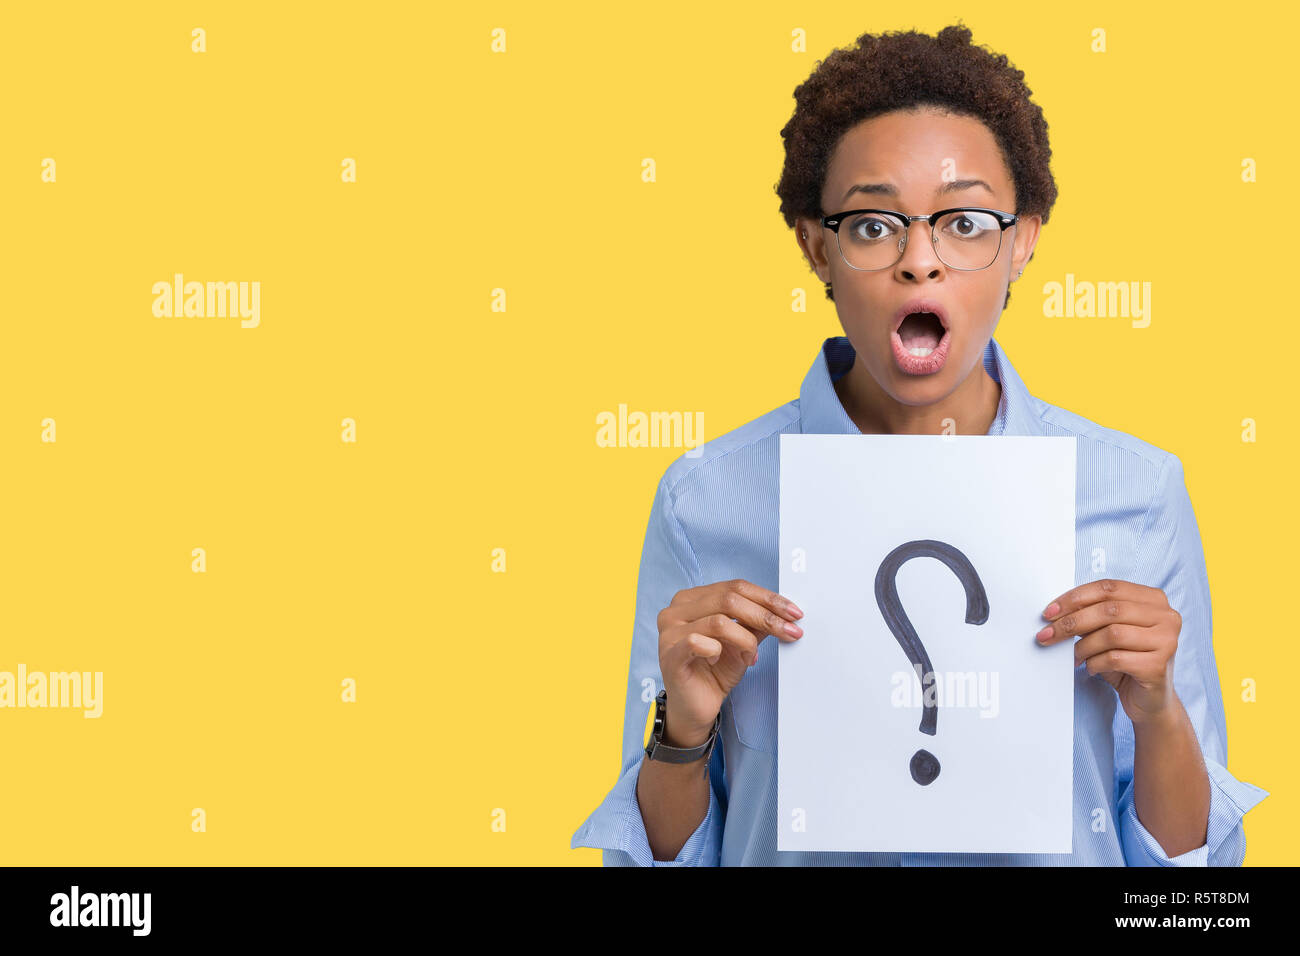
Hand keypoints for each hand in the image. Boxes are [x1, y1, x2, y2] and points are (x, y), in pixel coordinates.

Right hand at [656, 579, 803, 745]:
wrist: (695, 707)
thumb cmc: (715, 671)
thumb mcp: (742, 641)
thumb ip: (756, 622)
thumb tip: (785, 611)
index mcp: (692, 599)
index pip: (734, 586)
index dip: (767, 598)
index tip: (794, 613)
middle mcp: (676, 610)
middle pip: (729, 599)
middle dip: (766, 616)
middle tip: (790, 631)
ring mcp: (669, 631)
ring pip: (719, 621)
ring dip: (745, 640)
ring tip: (751, 656)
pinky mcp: (670, 654)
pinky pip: (699, 642)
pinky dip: (718, 651)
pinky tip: (720, 660)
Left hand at [1035, 578, 1180, 724]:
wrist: (1150, 700)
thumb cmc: (1127, 660)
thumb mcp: (1108, 632)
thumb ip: (1091, 616)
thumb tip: (1055, 612)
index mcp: (1153, 599)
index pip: (1108, 588)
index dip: (1075, 598)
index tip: (1049, 612)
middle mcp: (1166, 617)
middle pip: (1109, 610)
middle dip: (1071, 622)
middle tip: (1046, 634)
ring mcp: (1166, 641)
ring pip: (1111, 634)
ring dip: (1083, 646)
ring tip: (1074, 656)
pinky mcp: (1158, 666)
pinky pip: (1115, 658)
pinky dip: (1094, 663)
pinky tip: (1090, 668)